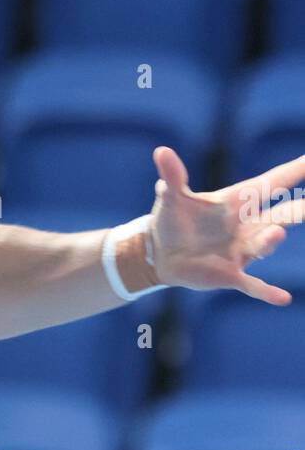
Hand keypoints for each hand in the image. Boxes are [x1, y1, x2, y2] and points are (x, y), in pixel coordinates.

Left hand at [147, 145, 304, 305]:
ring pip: (263, 246)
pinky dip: (266, 292)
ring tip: (277, 234)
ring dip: (270, 241)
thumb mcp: (172, 198)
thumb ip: (174, 176)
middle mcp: (245, 226)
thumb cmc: (173, 220)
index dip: (292, 172)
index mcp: (236, 202)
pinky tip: (282, 298)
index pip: (269, 184)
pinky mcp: (230, 275)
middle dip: (297, 209)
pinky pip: (252, 285)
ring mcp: (241, 251)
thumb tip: (161, 151)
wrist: (160, 254)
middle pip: (279, 215)